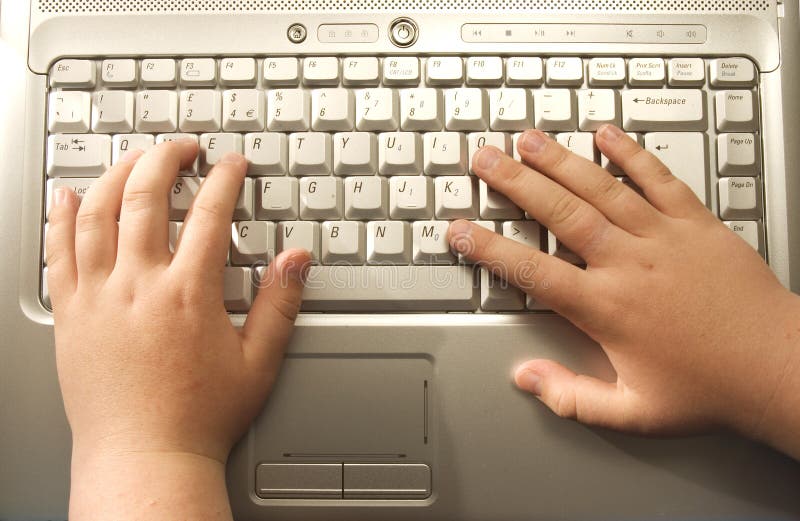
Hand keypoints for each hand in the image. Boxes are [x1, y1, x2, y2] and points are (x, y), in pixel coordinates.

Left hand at [47, 141, 309, 519]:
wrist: (144, 457)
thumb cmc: (198, 416)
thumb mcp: (258, 361)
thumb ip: (279, 303)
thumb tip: (296, 259)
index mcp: (188, 294)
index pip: (207, 214)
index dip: (223, 179)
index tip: (231, 164)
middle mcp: (138, 286)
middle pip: (145, 196)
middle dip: (166, 159)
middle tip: (181, 148)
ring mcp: (97, 297)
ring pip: (97, 212)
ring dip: (116, 174)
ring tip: (133, 159)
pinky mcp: (70, 314)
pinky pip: (57, 251)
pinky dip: (61, 215)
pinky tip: (68, 194)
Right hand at [448, 126, 799, 453]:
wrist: (779, 368)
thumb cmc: (709, 390)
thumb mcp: (633, 412)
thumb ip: (571, 396)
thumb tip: (525, 378)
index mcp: (606, 308)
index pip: (532, 271)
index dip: (488, 248)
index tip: (459, 230)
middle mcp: (629, 264)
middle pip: (559, 214)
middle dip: (514, 183)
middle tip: (483, 160)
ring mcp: (663, 238)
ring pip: (601, 189)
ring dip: (560, 161)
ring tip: (528, 139)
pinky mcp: (696, 224)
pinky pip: (658, 179)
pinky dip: (630, 154)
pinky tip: (606, 134)